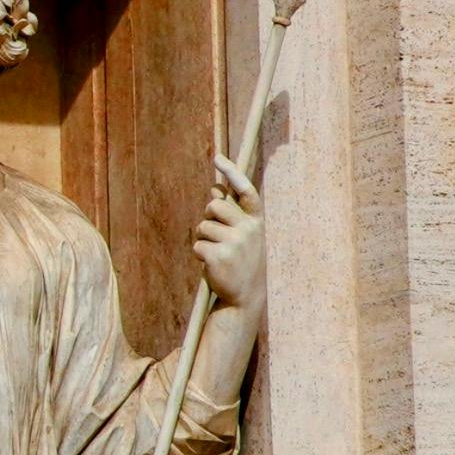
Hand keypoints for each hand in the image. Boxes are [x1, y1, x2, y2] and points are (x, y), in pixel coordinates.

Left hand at [193, 154, 263, 308]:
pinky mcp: (218, 256)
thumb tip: (215, 189)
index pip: (246, 191)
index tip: (217, 158)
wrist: (245, 295)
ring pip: (202, 227)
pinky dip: (200, 254)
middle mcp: (249, 229)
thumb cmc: (242, 261)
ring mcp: (235, 243)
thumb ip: (231, 213)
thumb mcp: (243, 235)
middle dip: (209, 217)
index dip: (232, 173)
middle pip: (214, 206)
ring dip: (204, 239)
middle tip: (217, 235)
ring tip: (218, 253)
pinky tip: (213, 264)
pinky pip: (197, 245)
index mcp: (256, 222)